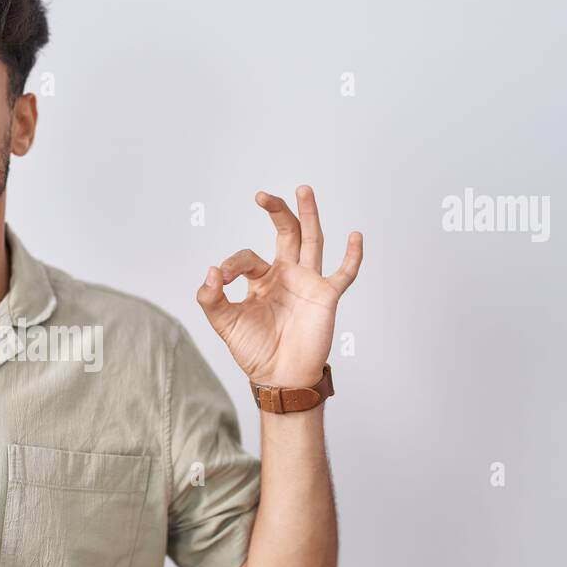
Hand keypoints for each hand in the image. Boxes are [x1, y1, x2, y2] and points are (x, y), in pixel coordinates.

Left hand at [196, 185, 362, 387]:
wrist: (279, 377)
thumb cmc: (254, 351)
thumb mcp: (225, 323)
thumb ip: (212, 298)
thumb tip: (211, 271)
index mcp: (262, 280)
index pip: (246, 258)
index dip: (231, 265)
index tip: (220, 279)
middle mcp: (286, 275)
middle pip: (286, 233)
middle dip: (276, 212)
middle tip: (262, 196)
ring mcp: (308, 283)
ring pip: (312, 241)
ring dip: (309, 215)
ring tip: (303, 189)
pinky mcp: (326, 297)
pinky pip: (344, 274)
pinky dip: (352, 256)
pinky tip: (355, 235)